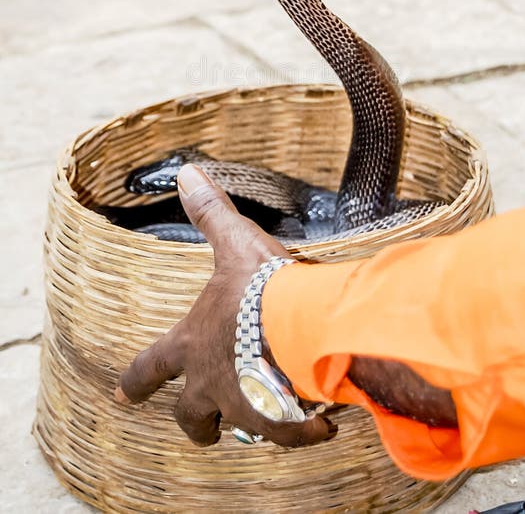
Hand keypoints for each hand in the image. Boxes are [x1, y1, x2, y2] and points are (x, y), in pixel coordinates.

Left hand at [115, 163, 334, 447]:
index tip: (123, 395)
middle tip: (203, 431)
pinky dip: (301, 431)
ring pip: (237, 429)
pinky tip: (319, 427)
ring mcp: (242, 406)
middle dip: (195, 424)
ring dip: (248, 425)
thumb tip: (187, 174)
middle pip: (190, 417)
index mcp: (192, 343)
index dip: (134, 381)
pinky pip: (288, 433)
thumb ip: (211, 212)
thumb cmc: (260, 285)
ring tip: (265, 420)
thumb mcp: (233, 243)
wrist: (299, 324)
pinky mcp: (278, 420)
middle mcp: (210, 382)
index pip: (150, 367)